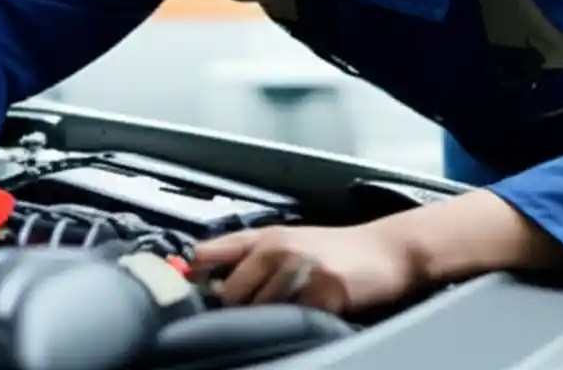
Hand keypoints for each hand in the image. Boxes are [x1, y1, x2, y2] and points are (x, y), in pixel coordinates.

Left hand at [191, 224, 418, 315]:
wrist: (386, 251)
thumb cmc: (334, 250)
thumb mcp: (288, 241)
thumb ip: (247, 257)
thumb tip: (201, 277)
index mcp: (265, 237)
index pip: (211, 252)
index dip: (191, 275)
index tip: (176, 293)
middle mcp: (278, 249)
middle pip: (231, 294)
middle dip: (235, 312)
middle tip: (250, 318)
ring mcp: (301, 271)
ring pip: (260, 312)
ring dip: (266, 321)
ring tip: (286, 314)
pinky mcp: (324, 293)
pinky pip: (294, 321)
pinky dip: (297, 326)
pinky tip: (308, 317)